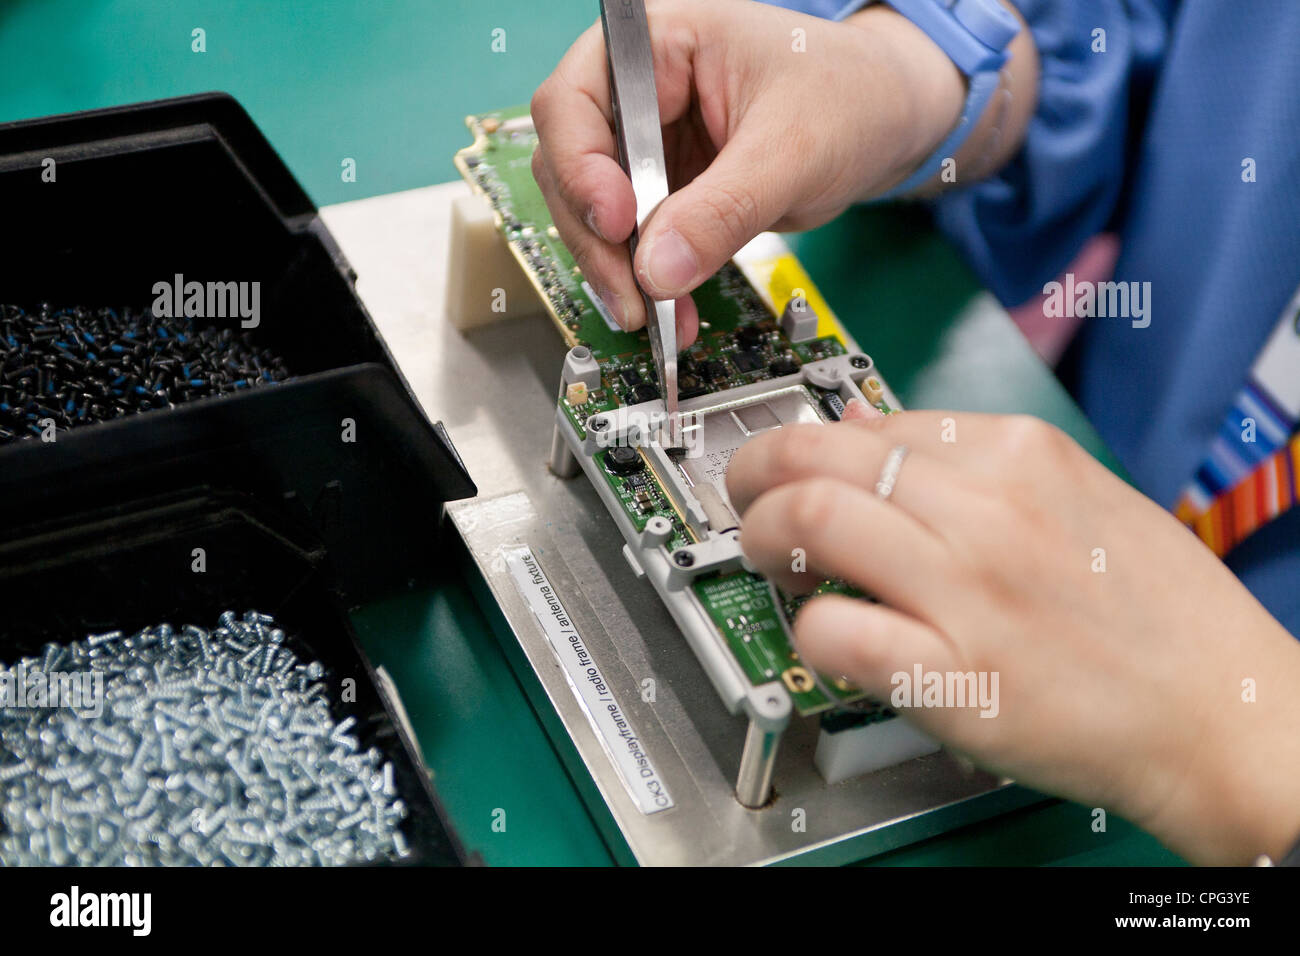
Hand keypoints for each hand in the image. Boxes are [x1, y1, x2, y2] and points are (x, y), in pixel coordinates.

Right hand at [530, 0, 970, 338]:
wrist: (887, 121)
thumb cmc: (849, 96)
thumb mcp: (790, 151)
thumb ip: (723, 210)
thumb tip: (657, 271)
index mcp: (657, 43)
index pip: (574, 101)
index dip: (581, 166)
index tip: (618, 221)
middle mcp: (637, 91)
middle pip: (570, 166)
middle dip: (597, 239)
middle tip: (634, 296)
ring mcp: (645, 144)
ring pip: (591, 214)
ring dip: (617, 271)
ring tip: (657, 317)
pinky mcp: (662, 191)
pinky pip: (632, 242)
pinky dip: (645, 280)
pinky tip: (672, 312)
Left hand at [726, 404, 1299, 863]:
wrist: (1220, 710)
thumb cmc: (1154, 613)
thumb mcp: (1076, 495)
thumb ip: (974, 466)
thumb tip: (870, 439)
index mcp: (1018, 452)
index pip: (867, 420)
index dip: (807, 444)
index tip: (791, 469)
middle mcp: (987, 507)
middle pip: (814, 454)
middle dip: (753, 472)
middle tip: (748, 503)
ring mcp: (966, 588)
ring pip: (806, 520)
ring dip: (761, 539)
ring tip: (770, 564)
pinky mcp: (952, 673)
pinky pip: (832, 629)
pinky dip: (807, 630)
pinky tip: (826, 636)